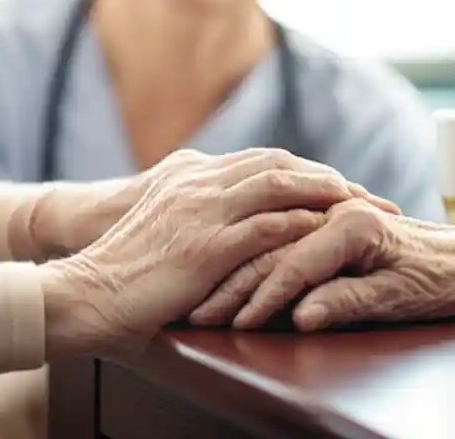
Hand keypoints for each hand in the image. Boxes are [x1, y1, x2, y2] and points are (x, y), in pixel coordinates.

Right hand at [32, 152, 399, 255]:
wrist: (81, 294)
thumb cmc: (119, 276)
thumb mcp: (162, 230)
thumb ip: (196, 220)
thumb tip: (236, 237)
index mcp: (188, 176)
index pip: (263, 160)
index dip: (308, 171)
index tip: (344, 188)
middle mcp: (198, 182)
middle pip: (282, 163)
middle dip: (332, 177)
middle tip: (373, 196)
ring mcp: (201, 210)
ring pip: (281, 183)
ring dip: (330, 193)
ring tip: (366, 210)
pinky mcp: (205, 244)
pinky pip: (268, 225)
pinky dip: (304, 225)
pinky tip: (330, 234)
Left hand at [191, 198, 454, 331]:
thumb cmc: (411, 270)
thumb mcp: (350, 275)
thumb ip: (306, 275)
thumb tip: (255, 293)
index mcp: (320, 214)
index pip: (255, 238)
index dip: (218, 269)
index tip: (185, 297)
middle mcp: (336, 216)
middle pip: (267, 248)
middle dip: (226, 284)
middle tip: (191, 314)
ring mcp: (365, 235)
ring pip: (301, 261)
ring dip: (263, 294)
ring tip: (231, 322)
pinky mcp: (395, 263)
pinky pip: (353, 282)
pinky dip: (327, 299)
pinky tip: (302, 319)